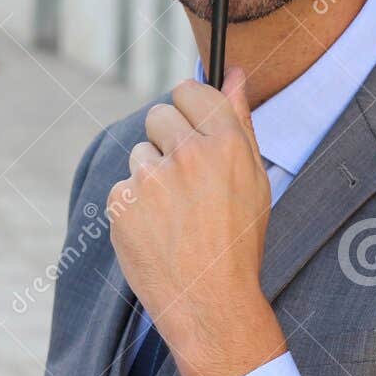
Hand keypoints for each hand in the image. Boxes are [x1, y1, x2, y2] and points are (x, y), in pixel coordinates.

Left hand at [107, 66, 287, 375]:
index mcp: (225, 142)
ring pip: (138, 155)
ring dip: (149, 178)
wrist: (210, 303)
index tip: (189, 125)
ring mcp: (150, 179)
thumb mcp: (254, 179)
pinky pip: (121, 188)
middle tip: (184, 181)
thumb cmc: (238, 241)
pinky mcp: (121, 203)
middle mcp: (187, 153)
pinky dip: (132, 208)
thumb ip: (239, 120)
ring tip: (174, 216)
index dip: (187, 108)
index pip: (188, 90)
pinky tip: (155, 232)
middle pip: (157, 115)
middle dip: (166, 140)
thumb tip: (234, 72)